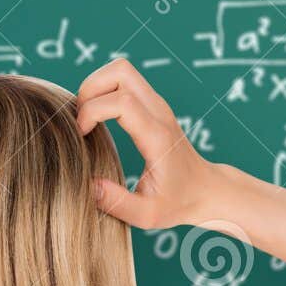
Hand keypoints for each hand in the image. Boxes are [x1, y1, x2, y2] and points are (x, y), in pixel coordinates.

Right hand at [76, 59, 225, 228]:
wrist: (205, 190)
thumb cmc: (177, 203)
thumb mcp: (147, 215)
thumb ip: (117, 203)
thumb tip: (89, 185)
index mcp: (156, 136)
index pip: (121, 102)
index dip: (92, 111)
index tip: (82, 135)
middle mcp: (158, 112)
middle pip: (120, 71)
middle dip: (89, 89)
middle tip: (81, 120)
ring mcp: (157, 104)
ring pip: (120, 70)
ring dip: (95, 86)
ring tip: (86, 117)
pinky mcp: (152, 104)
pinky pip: (123, 81)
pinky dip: (103, 91)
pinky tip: (98, 119)